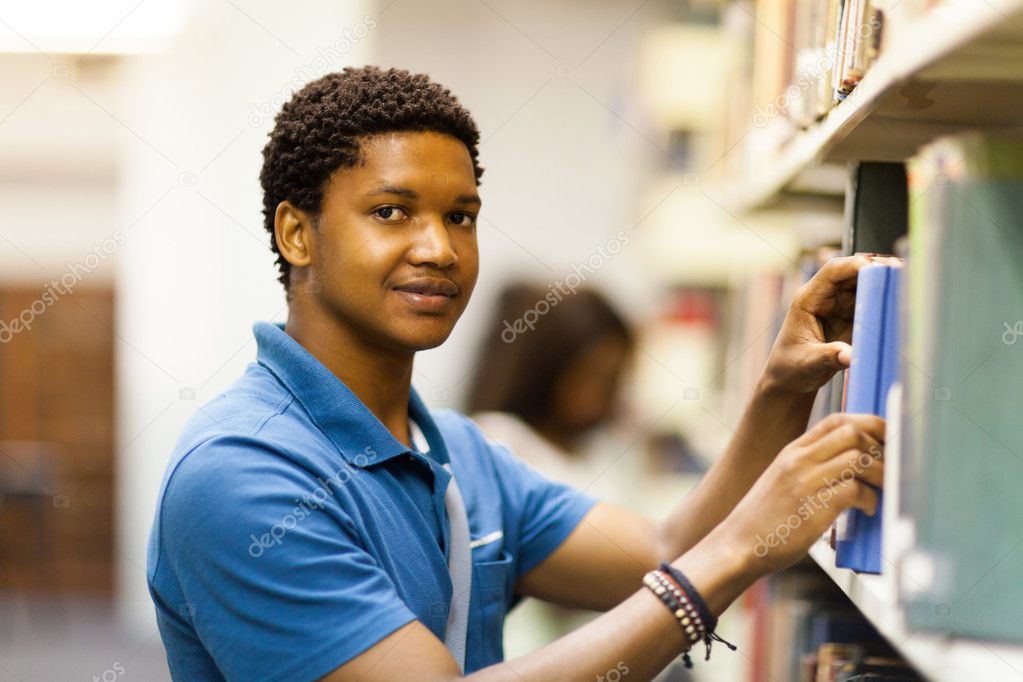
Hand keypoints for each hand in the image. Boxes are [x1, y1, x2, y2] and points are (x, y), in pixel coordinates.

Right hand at [707, 413, 885, 576]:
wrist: (738, 544)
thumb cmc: (764, 519)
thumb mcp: (782, 480)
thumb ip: (810, 467)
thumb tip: (852, 464)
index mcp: (792, 451)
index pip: (836, 420)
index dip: (868, 423)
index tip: (885, 439)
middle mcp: (799, 460)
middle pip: (852, 432)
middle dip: (880, 447)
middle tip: (889, 468)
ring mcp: (805, 483)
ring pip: (858, 458)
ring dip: (880, 474)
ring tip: (880, 490)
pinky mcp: (814, 508)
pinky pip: (855, 491)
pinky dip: (870, 500)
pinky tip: (866, 510)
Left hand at [763, 255, 895, 393]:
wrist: (790, 378)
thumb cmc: (791, 368)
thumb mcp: (807, 363)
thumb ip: (828, 357)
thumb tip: (850, 355)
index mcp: (808, 300)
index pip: (832, 272)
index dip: (855, 265)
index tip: (877, 267)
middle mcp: (825, 298)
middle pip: (853, 273)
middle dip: (876, 271)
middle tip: (901, 274)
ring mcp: (840, 306)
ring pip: (865, 285)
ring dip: (883, 285)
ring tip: (907, 287)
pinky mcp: (851, 317)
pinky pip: (870, 303)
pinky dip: (885, 302)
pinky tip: (902, 303)